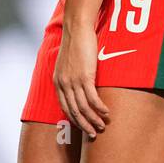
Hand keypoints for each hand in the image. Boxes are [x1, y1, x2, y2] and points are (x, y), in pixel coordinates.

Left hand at [53, 22, 108, 138]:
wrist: (77, 29)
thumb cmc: (75, 43)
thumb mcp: (67, 62)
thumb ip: (70, 75)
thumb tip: (78, 84)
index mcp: (57, 82)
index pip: (64, 107)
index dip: (74, 119)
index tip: (82, 126)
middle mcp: (63, 84)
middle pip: (74, 111)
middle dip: (84, 124)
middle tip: (93, 133)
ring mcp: (73, 81)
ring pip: (83, 107)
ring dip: (93, 119)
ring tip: (102, 126)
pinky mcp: (84, 76)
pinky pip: (92, 98)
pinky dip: (99, 108)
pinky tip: (106, 112)